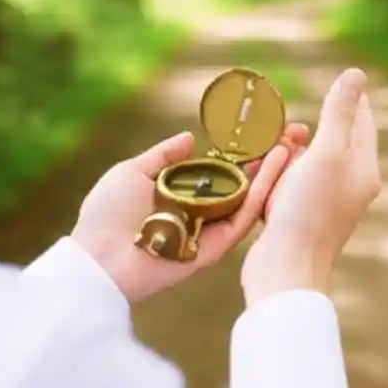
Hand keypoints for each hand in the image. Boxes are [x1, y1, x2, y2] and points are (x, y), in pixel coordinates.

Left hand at [72, 124, 310, 303]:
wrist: (97, 258)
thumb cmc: (106, 213)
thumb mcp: (132, 172)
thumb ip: (163, 157)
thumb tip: (191, 138)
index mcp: (178, 196)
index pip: (218, 171)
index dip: (241, 152)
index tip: (263, 130)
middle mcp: (196, 214)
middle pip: (239, 185)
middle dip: (265, 162)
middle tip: (290, 136)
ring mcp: (205, 233)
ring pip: (245, 202)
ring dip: (269, 176)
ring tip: (289, 147)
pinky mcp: (211, 251)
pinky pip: (239, 225)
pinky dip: (257, 200)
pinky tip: (273, 174)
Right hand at [241, 68, 379, 306]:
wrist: (285, 270)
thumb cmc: (308, 211)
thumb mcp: (326, 154)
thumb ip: (339, 113)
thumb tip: (355, 75)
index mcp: (363, 170)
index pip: (363, 123)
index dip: (349, 100)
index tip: (337, 80)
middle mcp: (348, 186)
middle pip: (331, 142)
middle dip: (309, 128)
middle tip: (289, 126)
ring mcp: (322, 203)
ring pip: (305, 162)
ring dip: (286, 151)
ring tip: (271, 148)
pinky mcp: (298, 216)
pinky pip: (287, 182)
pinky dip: (274, 173)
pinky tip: (259, 171)